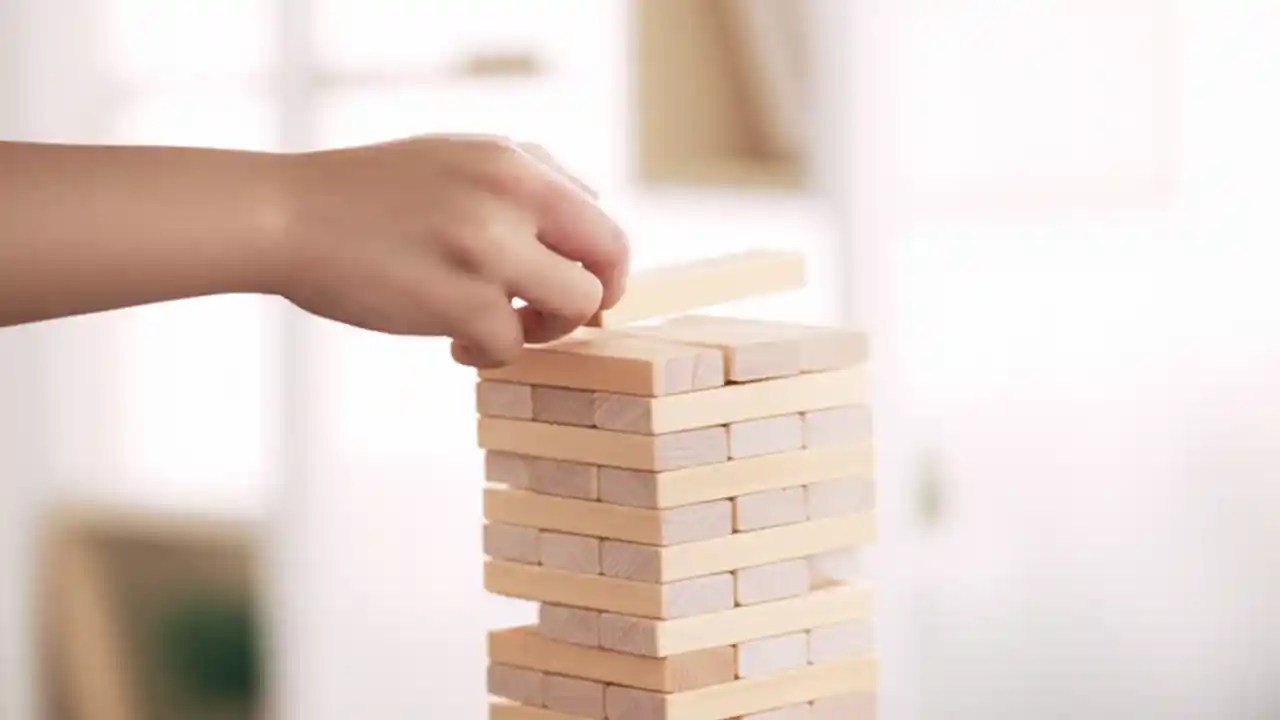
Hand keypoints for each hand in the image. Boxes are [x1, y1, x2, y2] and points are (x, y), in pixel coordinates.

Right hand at [275, 135, 627, 367]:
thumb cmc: (369, 193)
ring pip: (572, 309)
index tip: (577, 287)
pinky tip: (453, 341)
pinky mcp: (460, 302)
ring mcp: (489, 250)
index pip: (603, 220)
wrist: (287, 217)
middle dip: (589, 302)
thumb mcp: (456, 157)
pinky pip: (511, 346)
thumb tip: (590, 212)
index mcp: (515, 161)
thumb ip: (525, 179)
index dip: (602, 266)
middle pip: (607, 265)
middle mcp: (512, 197)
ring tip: (492, 323)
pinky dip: (488, 352)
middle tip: (550, 316)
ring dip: (541, 329)